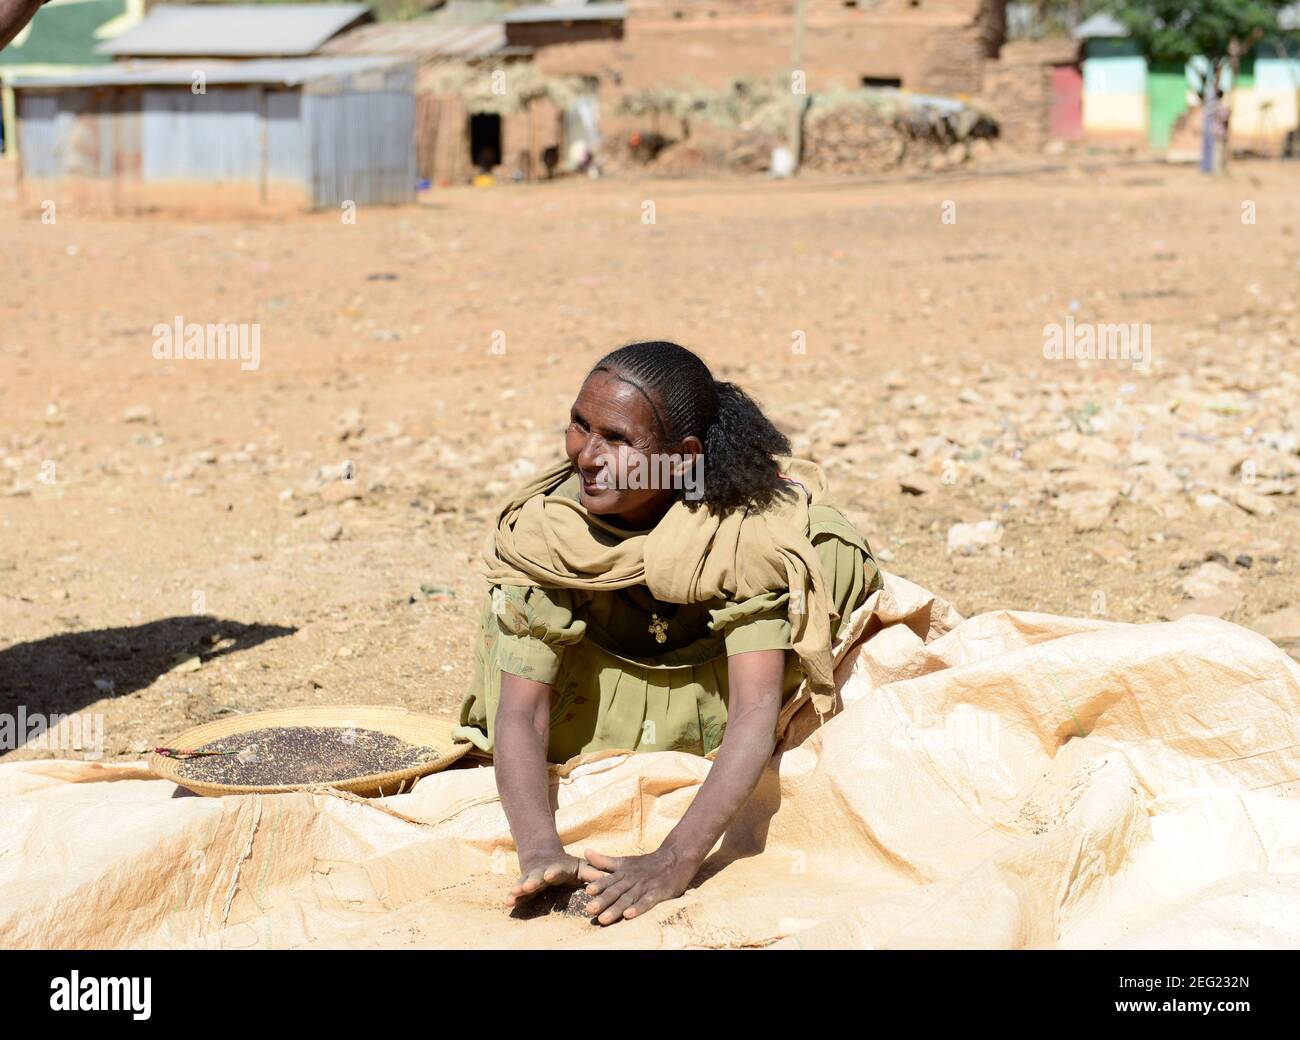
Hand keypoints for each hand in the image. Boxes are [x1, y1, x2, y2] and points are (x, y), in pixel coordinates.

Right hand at [506, 850, 607, 907]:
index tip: (549, 875)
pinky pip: (518, 893)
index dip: (553, 872)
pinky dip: (513, 897)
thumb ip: (592, 874)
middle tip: (527, 886)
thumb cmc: (567, 867)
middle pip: (537, 876)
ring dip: (519, 888)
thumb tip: (607, 878)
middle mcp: (542, 872)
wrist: (543, 856)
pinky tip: (507, 903)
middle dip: (532, 881)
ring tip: (514, 893)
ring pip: (524, 883)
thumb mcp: (581, 868)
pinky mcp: (524, 887)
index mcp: (558, 868)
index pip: (556, 870)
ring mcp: (531, 879)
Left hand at [582, 846, 701, 924]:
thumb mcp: (624, 860)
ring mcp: (645, 886)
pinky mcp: (658, 893)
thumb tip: (585, 852)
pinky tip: (629, 915)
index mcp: (623, 872)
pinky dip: (638, 908)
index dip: (599, 885)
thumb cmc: (646, 863)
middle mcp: (632, 879)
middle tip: (590, 909)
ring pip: (628, 898)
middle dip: (602, 901)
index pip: (609, 880)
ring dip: (616, 909)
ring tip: (604, 919)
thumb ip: (604, 861)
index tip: (588, 891)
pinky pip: (647, 902)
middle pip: (616, 891)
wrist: (675, 858)